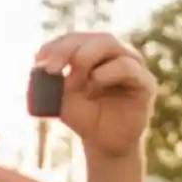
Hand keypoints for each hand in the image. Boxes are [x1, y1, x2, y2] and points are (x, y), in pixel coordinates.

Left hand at [35, 32, 156, 158]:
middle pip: (93, 37)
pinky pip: (128, 67)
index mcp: (94, 53)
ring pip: (110, 44)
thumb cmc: (85, 117)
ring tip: (72, 81)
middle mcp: (114, 54)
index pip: (75, 39)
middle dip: (68, 50)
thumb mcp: (61, 100)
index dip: (56, 46)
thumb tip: (37, 70)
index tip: (38, 60)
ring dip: (85, 57)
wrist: (105, 144)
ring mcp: (132, 65)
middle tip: (52, 68)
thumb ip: (50, 85)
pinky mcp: (145, 83)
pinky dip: (108, 72)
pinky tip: (94, 81)